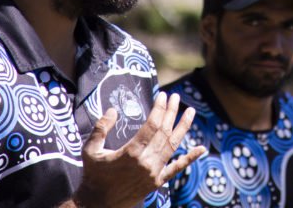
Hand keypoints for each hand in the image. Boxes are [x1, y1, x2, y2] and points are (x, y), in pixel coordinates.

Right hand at [70, 91, 206, 207]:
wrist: (98, 204)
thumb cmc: (93, 176)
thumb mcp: (91, 150)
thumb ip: (101, 128)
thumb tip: (113, 109)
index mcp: (131, 152)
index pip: (152, 125)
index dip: (159, 109)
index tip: (162, 96)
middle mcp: (146, 162)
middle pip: (164, 132)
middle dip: (171, 112)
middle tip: (176, 97)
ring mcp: (154, 173)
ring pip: (173, 146)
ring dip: (183, 127)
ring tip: (191, 111)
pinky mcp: (157, 182)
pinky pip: (176, 168)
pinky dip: (190, 158)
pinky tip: (201, 148)